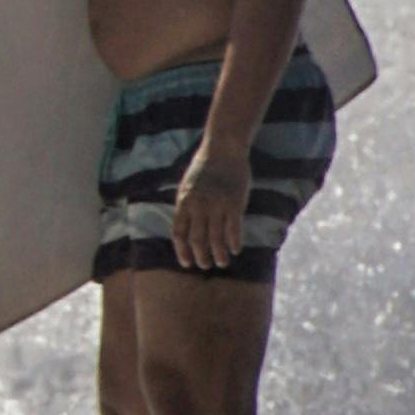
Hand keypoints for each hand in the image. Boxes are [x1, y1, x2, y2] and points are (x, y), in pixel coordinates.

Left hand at [170, 136, 249, 271]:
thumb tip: (185, 230)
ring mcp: (217, 205)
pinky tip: (236, 250)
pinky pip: (234, 230)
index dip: (182, 251)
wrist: (223, 148)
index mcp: (184, 202)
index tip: (187, 263)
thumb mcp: (187, 186)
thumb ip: (186, 206)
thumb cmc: (205, 168)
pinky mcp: (235, 203)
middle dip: (201, 257)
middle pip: (197, 240)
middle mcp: (199, 206)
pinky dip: (234, 243)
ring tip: (222, 263)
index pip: (179, 234)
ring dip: (219, 254)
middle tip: (206, 265)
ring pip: (216, 239)